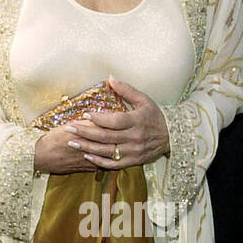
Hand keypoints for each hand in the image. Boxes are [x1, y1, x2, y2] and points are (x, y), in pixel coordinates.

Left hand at [33, 76, 169, 173]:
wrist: (172, 136)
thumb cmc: (155, 116)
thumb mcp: (144, 99)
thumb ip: (126, 90)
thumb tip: (110, 78)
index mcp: (137, 121)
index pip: (115, 121)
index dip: (99, 119)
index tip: (85, 115)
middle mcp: (135, 137)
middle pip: (106, 137)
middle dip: (86, 133)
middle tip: (70, 129)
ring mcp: (134, 151)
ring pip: (107, 152)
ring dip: (88, 148)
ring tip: (72, 143)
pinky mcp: (134, 161)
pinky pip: (114, 164)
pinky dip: (99, 162)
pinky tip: (87, 156)